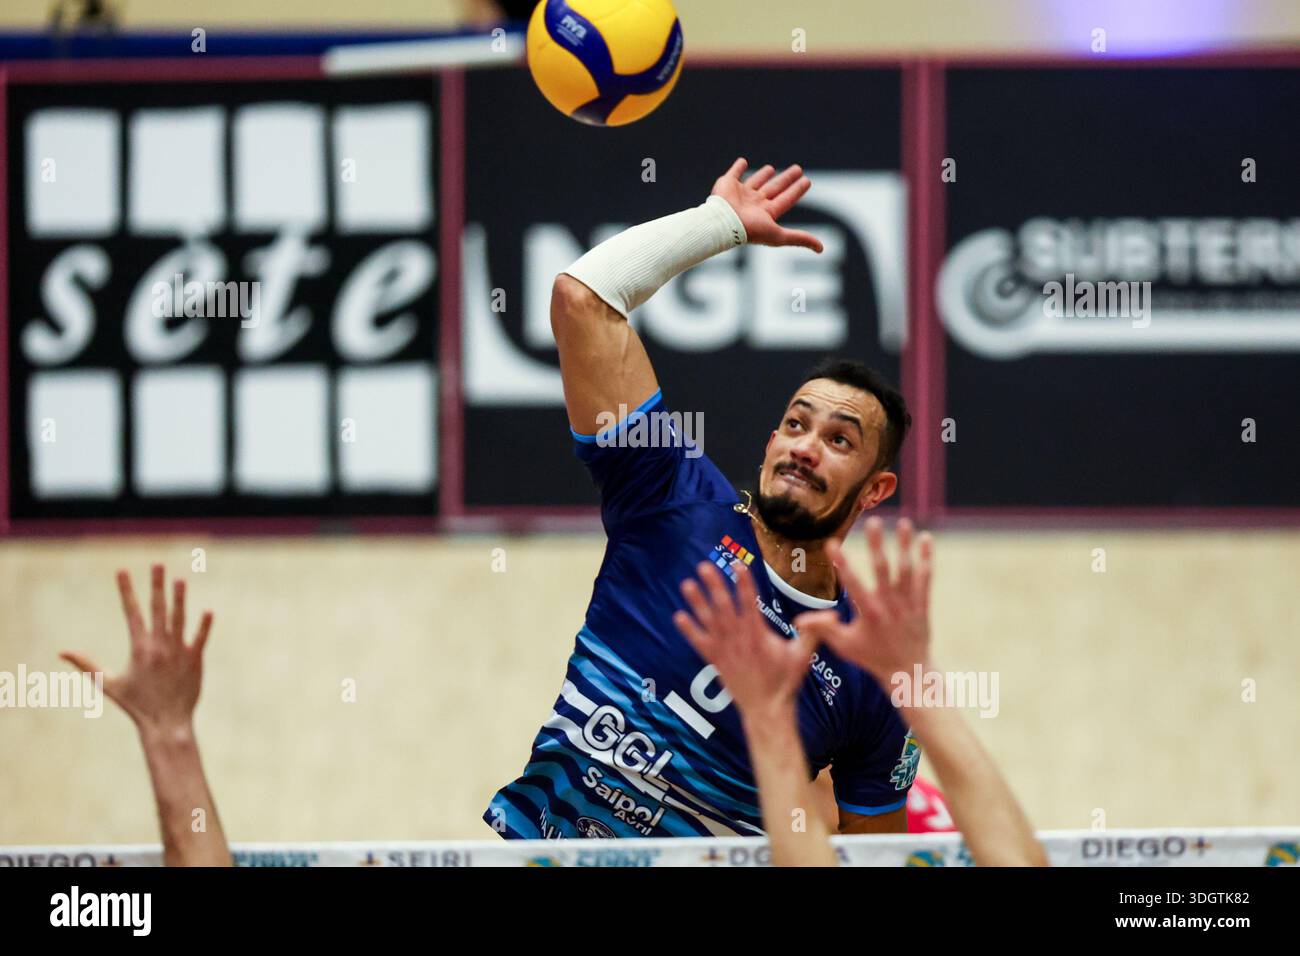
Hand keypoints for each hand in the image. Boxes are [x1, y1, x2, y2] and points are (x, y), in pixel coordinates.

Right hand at [61, 565, 212, 736]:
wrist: (165, 723)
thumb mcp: (108, 684)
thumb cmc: (136, 705)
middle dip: (156, 585)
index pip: (131, 612)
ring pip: (180, 619)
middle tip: (157, 564)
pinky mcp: (195, 660)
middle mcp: (160, 646)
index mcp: (139, 648)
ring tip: (180, 579)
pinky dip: (204, 626)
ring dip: (180, 599)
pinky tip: (207, 611)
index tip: (122, 571)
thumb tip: (61, 652)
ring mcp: (179, 652)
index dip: (126, 591)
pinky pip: (200, 639)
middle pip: (158, 609)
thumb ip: (86, 665)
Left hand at [673, 561, 817, 722]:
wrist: (766, 709)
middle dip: (714, 585)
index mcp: (758, 635)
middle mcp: (738, 640)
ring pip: (708, 621)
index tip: (737, 565)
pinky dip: (689, 630)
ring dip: (697, 602)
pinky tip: (678, 616)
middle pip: (723, 607)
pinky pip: (699, 643)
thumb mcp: (802, 655)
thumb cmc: (785, 681)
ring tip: (687, 584)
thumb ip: (813, 633)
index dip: (743, 582)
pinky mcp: (715, 661)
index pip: (749, 602)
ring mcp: (724, 650)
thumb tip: (830, 616)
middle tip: (704, 566)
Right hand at [710, 157, 823, 252]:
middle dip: (786, 179)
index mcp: (765, 213)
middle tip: (798, 169)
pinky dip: (738, 167)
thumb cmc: (749, 231)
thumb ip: (799, 239)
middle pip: (774, 188)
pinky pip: (734, 173)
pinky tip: (743, 162)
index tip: (807, 181)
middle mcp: (754, 203)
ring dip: (763, 174)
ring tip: (771, 168)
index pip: (786, 199)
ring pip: (755, 181)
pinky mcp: (728, 184)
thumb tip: (821, 249)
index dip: (797, 191)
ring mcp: (741, 194)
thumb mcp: (778, 235)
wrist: (722, 222)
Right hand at [794, 517, 933, 686]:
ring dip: (905, 545)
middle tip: (873, 521)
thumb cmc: (871, 657)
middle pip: (883, 570)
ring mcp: (908, 604)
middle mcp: (890, 606)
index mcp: (869, 614)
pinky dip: (925, 558)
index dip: (842, 563)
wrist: (908, 671)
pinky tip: (925, 538)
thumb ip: (822, 629)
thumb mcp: (843, 646)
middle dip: (877, 545)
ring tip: (903, 522)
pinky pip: (925, 578)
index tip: (831, 544)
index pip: (853, 584)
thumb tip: (798, 619)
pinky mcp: (921, 604)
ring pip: (907, 570)